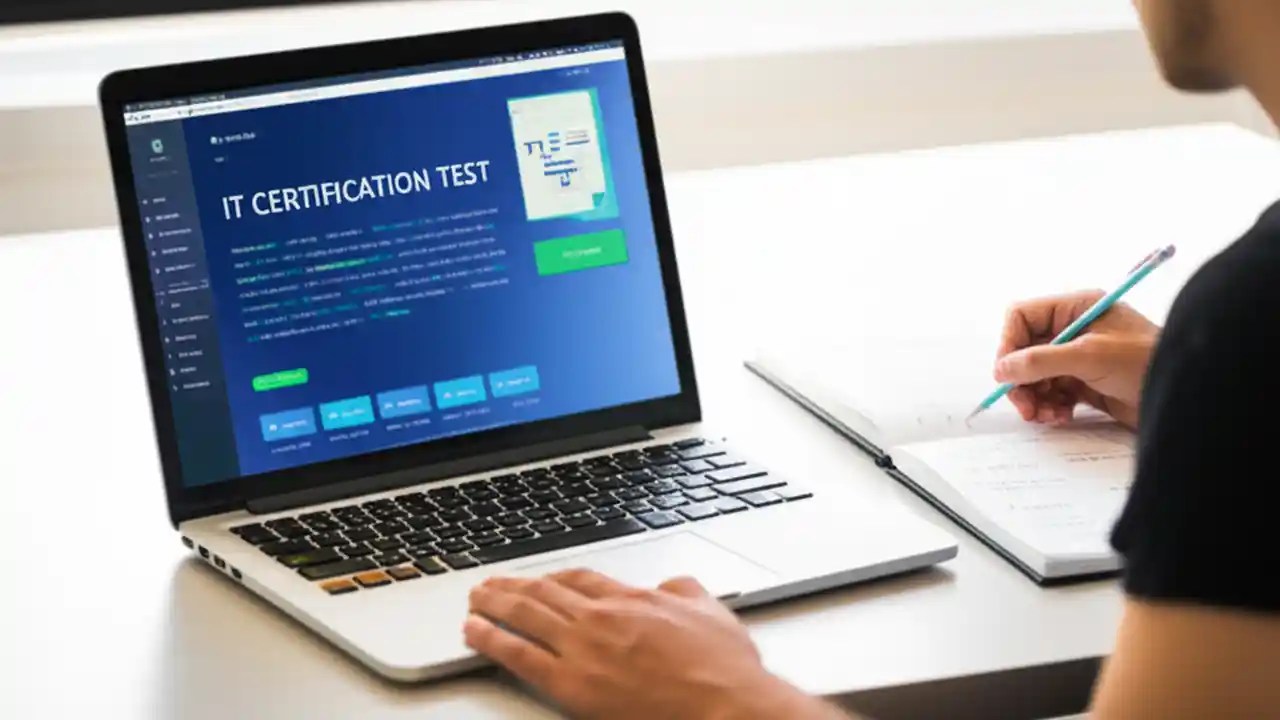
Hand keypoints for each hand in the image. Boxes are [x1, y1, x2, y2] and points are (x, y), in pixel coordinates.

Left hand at [465, 569, 846, 719]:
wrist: (724, 705)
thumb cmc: (723, 669)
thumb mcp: (712, 612)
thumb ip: (685, 592)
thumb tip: (672, 584)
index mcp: (634, 599)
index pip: (582, 579)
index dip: (556, 577)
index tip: (543, 579)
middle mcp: (602, 617)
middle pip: (545, 591)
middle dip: (514, 585)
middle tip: (491, 583)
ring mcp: (583, 648)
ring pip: (525, 614)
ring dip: (494, 604)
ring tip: (474, 600)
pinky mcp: (570, 683)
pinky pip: (518, 655)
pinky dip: (491, 639)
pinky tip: (474, 632)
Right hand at [995, 289, 1159, 428]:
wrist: (1185, 396)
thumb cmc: (1145, 363)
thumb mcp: (1089, 356)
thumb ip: (1041, 361)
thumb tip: (1001, 369)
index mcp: (1076, 309)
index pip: (1023, 317)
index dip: (1010, 344)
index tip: (1007, 374)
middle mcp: (1074, 330)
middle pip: (1025, 350)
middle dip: (1021, 379)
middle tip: (1025, 406)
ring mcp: (1079, 357)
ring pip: (1036, 375)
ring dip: (1034, 397)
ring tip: (1045, 416)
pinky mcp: (1086, 383)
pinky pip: (1053, 393)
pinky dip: (1050, 406)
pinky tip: (1061, 416)